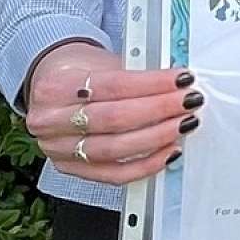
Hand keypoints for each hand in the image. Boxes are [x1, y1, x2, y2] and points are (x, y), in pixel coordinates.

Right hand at [24, 41, 192, 184]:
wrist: (51, 91)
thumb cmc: (80, 75)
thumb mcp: (101, 64)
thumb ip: (134, 74)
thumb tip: (177, 83)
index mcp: (56, 87)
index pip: (113, 85)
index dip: (153, 83)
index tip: (182, 79)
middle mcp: (51, 121)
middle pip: (114, 119)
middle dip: (159, 110)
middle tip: (188, 102)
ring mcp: (59, 149)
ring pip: (114, 149)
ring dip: (157, 138)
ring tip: (183, 124)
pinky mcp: (70, 169)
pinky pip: (113, 175)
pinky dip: (145, 165)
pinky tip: (168, 152)